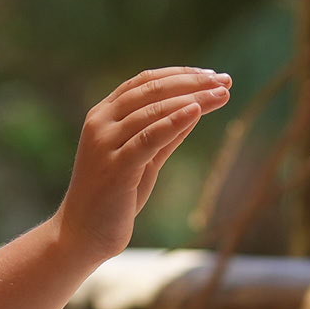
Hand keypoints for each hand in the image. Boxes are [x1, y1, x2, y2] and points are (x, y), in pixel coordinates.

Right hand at [50, 67, 230, 257]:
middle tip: (226, 81)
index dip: (181, 73)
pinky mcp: (115, 168)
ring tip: (222, 94)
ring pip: (153, 110)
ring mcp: (105, 144)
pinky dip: (173, 122)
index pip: (145, 81)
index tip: (213, 75)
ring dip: (193, 99)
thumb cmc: (115, 197)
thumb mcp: (145, 159)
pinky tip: (197, 111)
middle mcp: (101, 122)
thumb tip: (196, 108)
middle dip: (193, 82)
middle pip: (151, 89)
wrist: (83, 234)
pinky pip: (148, 138)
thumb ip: (165, 134)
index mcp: (104, 114)